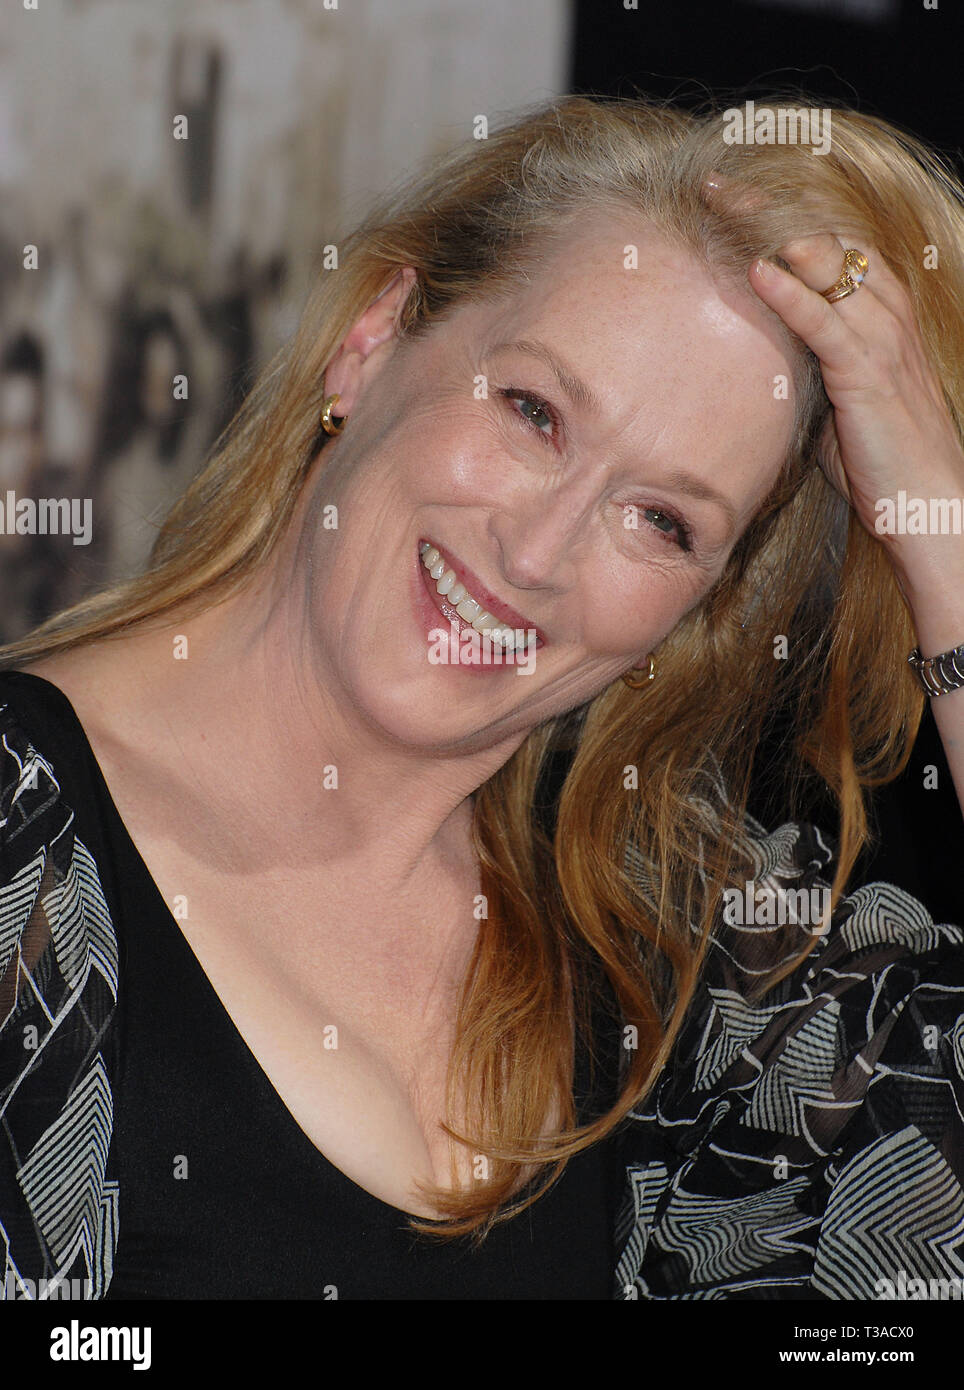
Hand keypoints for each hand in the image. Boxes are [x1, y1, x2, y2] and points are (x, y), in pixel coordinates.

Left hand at [747, 234, 963, 592]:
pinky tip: (757, 273)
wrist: (927, 505)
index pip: (830, 247)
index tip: (730, 200)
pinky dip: (791, 295)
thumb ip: (807, 371)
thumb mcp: (835, 405)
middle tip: (714, 189)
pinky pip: (828, 323)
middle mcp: (888, 314)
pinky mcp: (870, 374)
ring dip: (772, 235)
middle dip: (769, 209)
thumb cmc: (880, 463)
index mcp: (882, 314)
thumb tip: (761, 364)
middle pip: (825, 239)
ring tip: (723, 210)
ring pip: (828, 266)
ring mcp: (883, 340)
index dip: (781, 218)